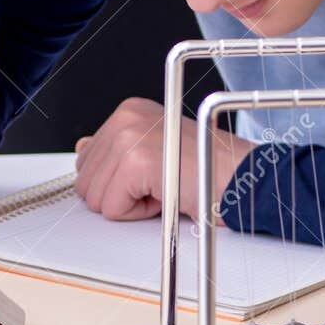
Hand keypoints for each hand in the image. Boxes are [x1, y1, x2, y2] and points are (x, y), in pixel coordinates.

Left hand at [73, 97, 256, 222]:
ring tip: (164, 187)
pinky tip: (166, 194)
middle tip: (160, 183)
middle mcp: (126, 116)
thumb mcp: (154, 155)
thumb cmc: (207, 171)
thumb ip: (114, 151)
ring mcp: (129, 136)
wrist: (243, 179)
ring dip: (131, 204)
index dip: (117, 181)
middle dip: (120, 193)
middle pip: (85, 180)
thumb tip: (81, 147)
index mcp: (129, 111)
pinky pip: (112, 208)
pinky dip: (140, 213)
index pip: (86, 160)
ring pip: (95, 198)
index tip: (151, 174)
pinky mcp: (135, 161)